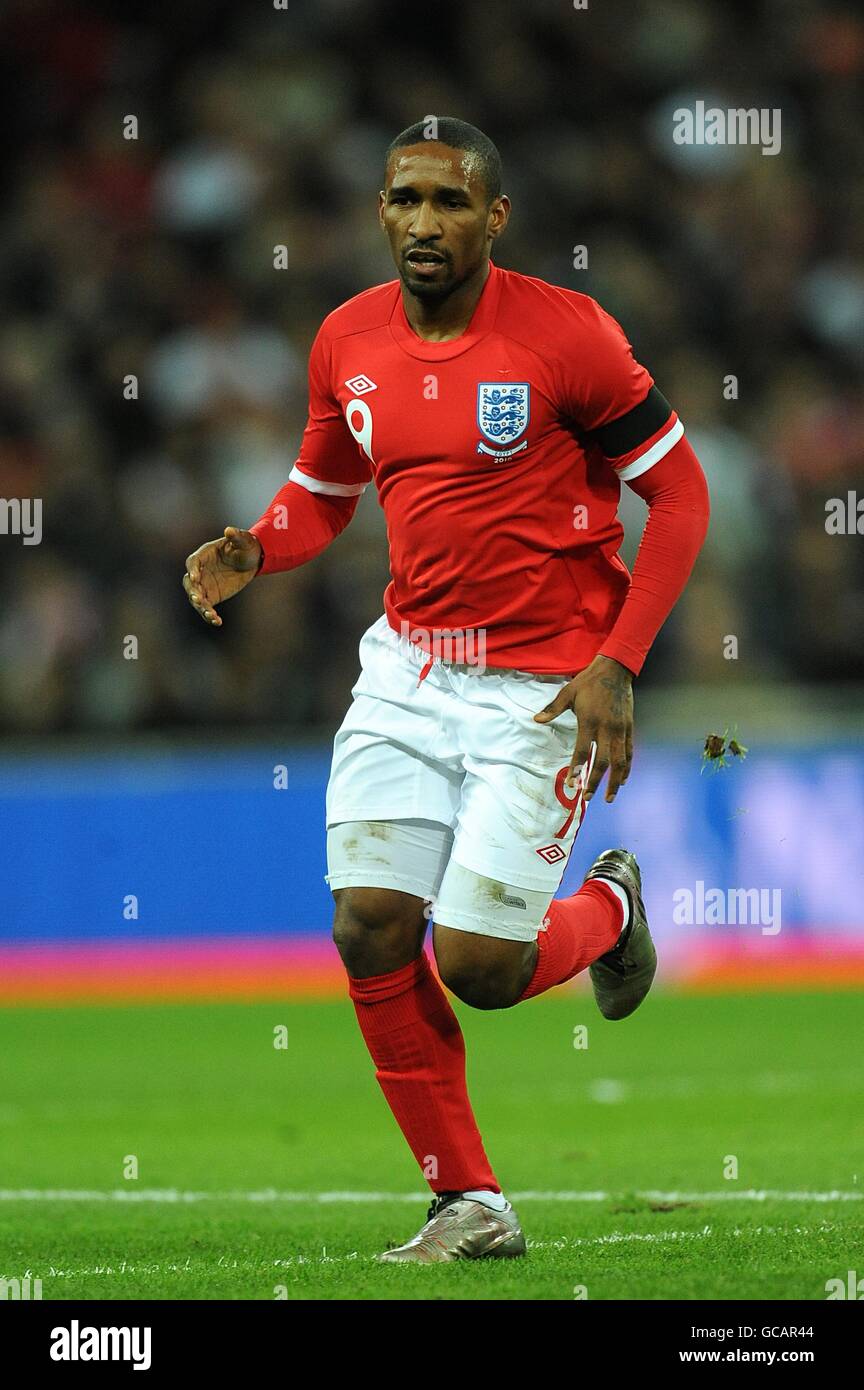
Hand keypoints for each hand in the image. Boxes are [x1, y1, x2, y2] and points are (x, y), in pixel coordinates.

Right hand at [182, 526, 261, 626]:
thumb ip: (237, 536)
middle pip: (190, 582)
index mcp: (204, 554)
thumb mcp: (244, 540)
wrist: (252, 560)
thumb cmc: (246, 546)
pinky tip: (217, 622)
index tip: (195, 577)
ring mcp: (204, 585)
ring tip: (210, 615)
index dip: (193, 569)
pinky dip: (210, 616)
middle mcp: (200, 571)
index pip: (193, 562)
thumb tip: (229, 530)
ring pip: (196, 598)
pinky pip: (207, 608)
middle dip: (192, 591)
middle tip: (198, 599)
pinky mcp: (212, 597)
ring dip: (201, 607)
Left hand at [533, 654, 633, 801]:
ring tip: (609, 797)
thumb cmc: (588, 682)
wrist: (615, 670)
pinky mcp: (629, 728)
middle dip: (596, 782)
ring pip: (620, 762)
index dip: (577, 769)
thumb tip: (536, 719)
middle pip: (603, 762)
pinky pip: (629, 753)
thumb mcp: (567, 693)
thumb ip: (552, 709)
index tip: (573, 783)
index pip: (582, 751)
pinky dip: (627, 768)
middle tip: (587, 797)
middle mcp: (606, 728)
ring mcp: (620, 730)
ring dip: (615, 782)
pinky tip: (623, 780)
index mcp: (589, 721)